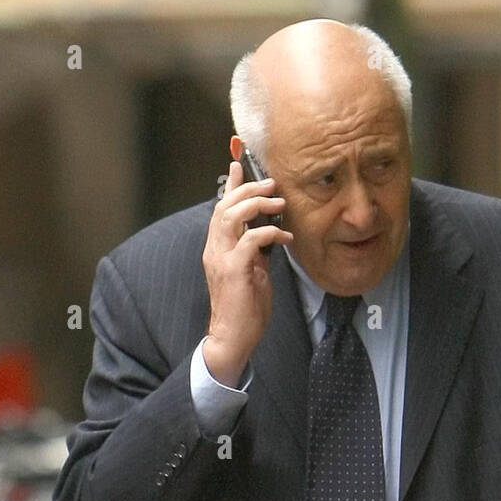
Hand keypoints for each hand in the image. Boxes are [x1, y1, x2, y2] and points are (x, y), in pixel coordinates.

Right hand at [201, 158, 293, 383]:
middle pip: (225, 205)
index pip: (220, 208)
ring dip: (256, 204)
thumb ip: (255, 252)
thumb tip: (268, 234)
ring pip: (231, 216)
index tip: (239, 162)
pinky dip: (269, 233)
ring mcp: (221, 259)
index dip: (231, 184)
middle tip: (272, 184)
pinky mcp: (233, 270)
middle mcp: (214, 249)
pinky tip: (285, 237)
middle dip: (248, 189)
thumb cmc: (244, 309)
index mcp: (217, 248)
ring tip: (278, 202)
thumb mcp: (252, 273)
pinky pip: (251, 240)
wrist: (232, 338)